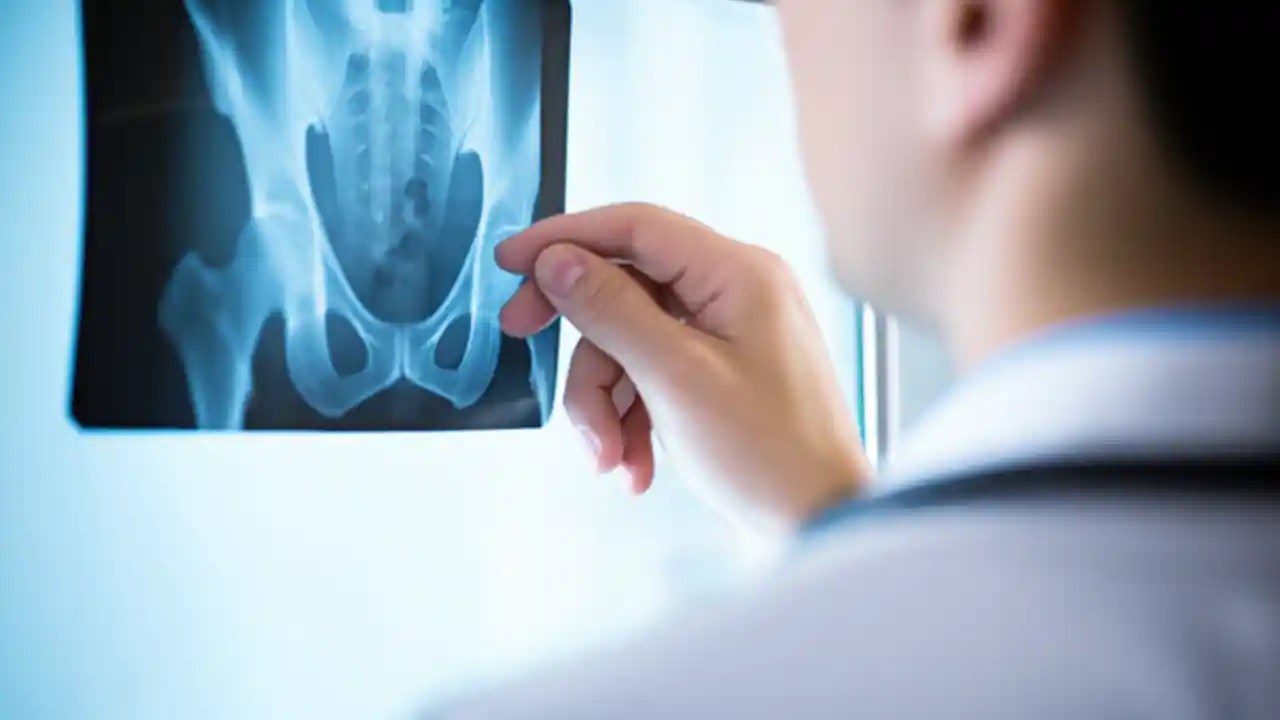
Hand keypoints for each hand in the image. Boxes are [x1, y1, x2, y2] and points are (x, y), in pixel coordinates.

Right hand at [498, 203, 869, 533]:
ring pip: (629, 340)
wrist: (821, 525)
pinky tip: (634, 467)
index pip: (636, 227)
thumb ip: (610, 309)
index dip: (566, 236)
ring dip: (605, 400)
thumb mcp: (674, 377)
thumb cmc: (768, 455)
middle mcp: (737, 291)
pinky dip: (631, 418)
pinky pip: (652, 374)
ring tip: (609, 458)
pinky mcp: (720, 374)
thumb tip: (558, 259)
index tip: (510, 262)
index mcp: (739, 272)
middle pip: (625, 287)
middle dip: (581, 338)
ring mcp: (730, 333)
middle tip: (521, 342)